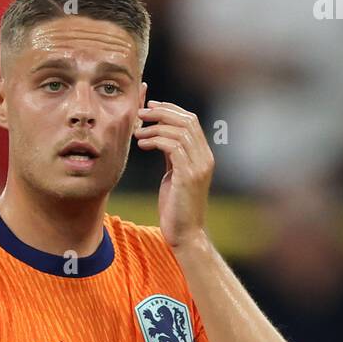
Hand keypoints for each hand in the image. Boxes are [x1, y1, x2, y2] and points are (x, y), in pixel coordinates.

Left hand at [134, 99, 213, 250]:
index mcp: (203, 155)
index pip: (190, 120)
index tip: (151, 107)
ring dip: (155, 127)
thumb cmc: (176, 208)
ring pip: (179, 131)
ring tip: (137, 133)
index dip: (170, 109)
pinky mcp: (189, 176)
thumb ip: (172, 155)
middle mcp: (205, 158)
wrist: (185, 234)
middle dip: (162, 113)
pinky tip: (142, 144)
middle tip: (141, 113)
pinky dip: (155, 141)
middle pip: (187, 120)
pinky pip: (173, 146)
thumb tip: (159, 135)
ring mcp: (199, 166)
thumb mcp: (174, 175)